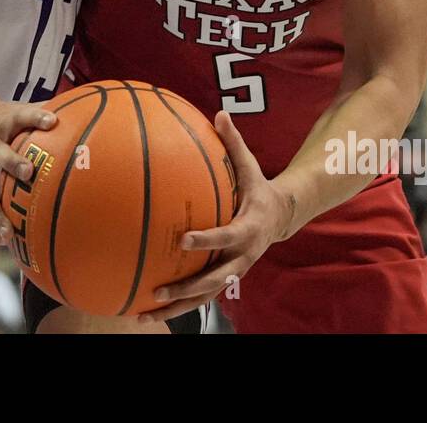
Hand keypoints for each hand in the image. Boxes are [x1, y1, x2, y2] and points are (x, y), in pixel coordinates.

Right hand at [0, 86, 57, 243]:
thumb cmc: (1, 119)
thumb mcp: (18, 111)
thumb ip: (42, 114)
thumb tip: (76, 118)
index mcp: (2, 126)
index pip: (21, 117)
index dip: (36, 118)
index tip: (51, 122)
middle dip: (11, 165)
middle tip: (29, 176)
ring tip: (8, 234)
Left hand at [139, 111, 296, 323]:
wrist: (282, 217)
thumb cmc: (258, 188)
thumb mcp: (251, 166)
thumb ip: (234, 143)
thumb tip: (220, 112)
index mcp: (247, 229)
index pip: (225, 237)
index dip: (206, 240)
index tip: (182, 239)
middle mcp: (242, 257)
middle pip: (214, 280)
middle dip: (186, 288)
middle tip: (158, 290)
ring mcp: (234, 272)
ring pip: (205, 297)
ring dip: (176, 308)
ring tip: (144, 314)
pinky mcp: (226, 279)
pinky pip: (201, 297)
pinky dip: (178, 307)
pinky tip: (148, 311)